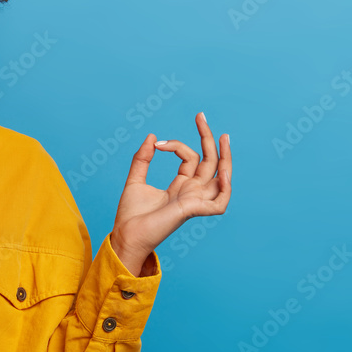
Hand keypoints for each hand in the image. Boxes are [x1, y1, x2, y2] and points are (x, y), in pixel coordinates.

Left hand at [111, 112, 231, 272]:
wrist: (126, 235)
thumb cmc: (131, 214)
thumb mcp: (135, 180)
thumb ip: (142, 159)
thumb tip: (151, 136)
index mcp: (180, 186)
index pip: (190, 159)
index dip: (175, 145)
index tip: (157, 143)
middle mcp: (191, 193)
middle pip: (210, 163)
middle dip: (208, 139)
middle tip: (200, 116)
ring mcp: (195, 201)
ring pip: (220, 178)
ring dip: (225, 158)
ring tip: (223, 136)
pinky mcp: (193, 210)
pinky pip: (220, 202)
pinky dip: (225, 187)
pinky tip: (222, 171)